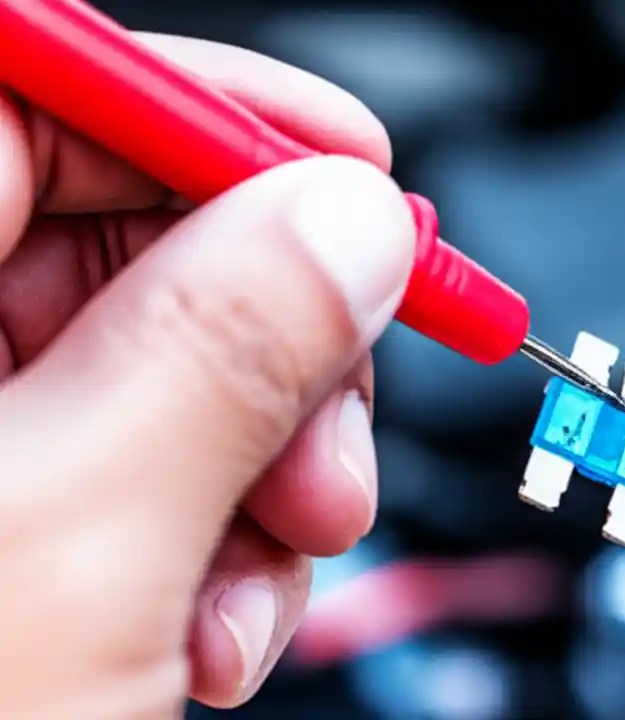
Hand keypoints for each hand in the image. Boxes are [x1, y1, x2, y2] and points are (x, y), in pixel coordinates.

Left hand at [0, 35, 413, 716]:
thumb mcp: (75, 555)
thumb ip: (224, 354)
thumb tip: (347, 226)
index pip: (27, 91)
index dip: (201, 107)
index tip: (349, 167)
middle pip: (111, 232)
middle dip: (268, 329)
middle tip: (342, 416)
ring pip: (151, 361)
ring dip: (258, 458)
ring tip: (276, 564)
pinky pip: (136, 461)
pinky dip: (215, 528)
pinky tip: (215, 616)